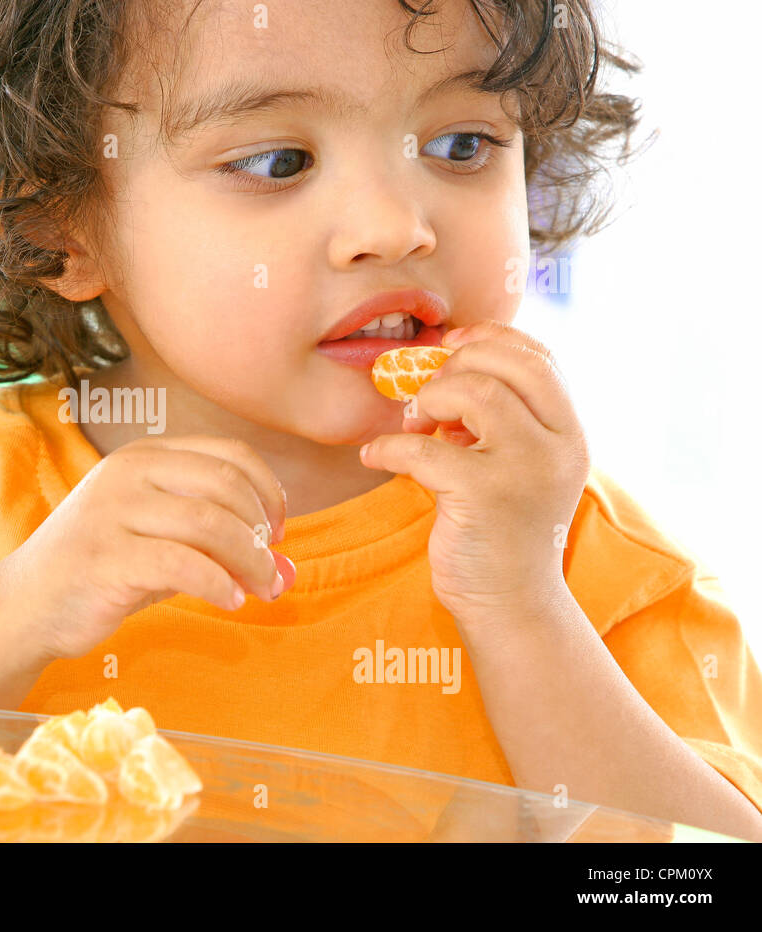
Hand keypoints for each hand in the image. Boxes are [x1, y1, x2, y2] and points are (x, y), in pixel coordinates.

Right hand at [12, 435, 295, 659]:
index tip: (279, 531)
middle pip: (225, 485)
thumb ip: (216, 545)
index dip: (268, 491)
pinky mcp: (105, 556)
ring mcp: (112, 511)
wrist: (27, 604)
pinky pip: (183, 564)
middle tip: (272, 570)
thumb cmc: (103, 571)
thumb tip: (286, 569)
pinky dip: (218, 584)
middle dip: (262, 531)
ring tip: (260, 590)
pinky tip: (229, 601)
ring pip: (209, 523)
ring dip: (250, 561)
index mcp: (145, 455)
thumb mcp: (161, 541)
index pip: (229, 454)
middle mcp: (128, 472)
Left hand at [359, 320, 588, 621]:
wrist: (511, 604)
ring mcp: (524, 470)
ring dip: (428, 401)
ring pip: (472, 393)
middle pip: (506, 366)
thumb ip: (501, 421)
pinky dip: (388, 448)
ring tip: (412, 425)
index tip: (453, 345)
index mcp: (570, 434)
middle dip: (456, 368)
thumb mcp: (518, 467)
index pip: (541, 358)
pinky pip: (422, 448)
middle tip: (428, 399)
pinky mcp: (483, 496)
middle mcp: (558, 446)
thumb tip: (448, 370)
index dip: (492, 340)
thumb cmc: (504, 531)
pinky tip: (374, 457)